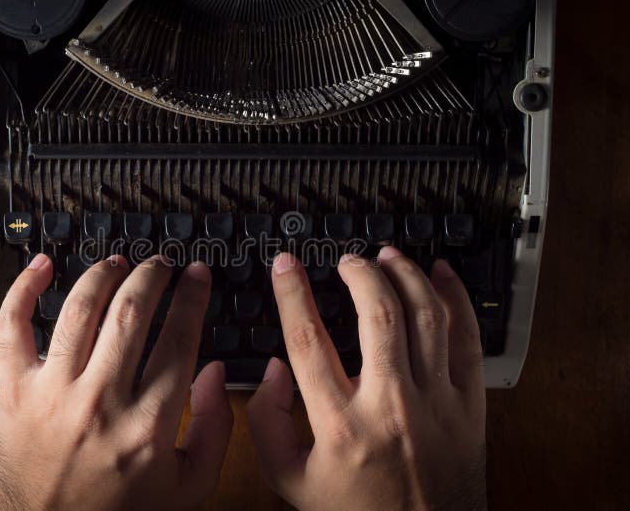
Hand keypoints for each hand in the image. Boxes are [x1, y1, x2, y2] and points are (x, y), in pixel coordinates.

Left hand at [0, 254, 232, 510]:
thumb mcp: (188, 486)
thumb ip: (213, 428)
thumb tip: (214, 371)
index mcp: (147, 425)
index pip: (179, 340)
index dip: (193, 297)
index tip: (198, 275)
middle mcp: (101, 402)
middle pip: (132, 312)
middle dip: (152, 275)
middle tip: (160, 265)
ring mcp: (54, 393)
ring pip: (80, 309)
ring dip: (103, 274)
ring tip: (117, 263)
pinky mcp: (15, 391)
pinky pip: (12, 327)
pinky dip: (23, 289)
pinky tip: (42, 266)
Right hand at [247, 248, 485, 510]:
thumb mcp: (291, 480)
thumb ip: (268, 423)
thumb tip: (275, 368)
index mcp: (340, 426)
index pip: (308, 340)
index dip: (291, 293)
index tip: (285, 266)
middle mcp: (390, 407)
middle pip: (376, 314)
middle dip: (359, 273)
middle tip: (347, 261)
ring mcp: (436, 403)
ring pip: (425, 316)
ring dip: (405, 275)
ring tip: (388, 257)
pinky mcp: (469, 406)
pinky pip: (467, 339)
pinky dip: (456, 299)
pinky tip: (441, 275)